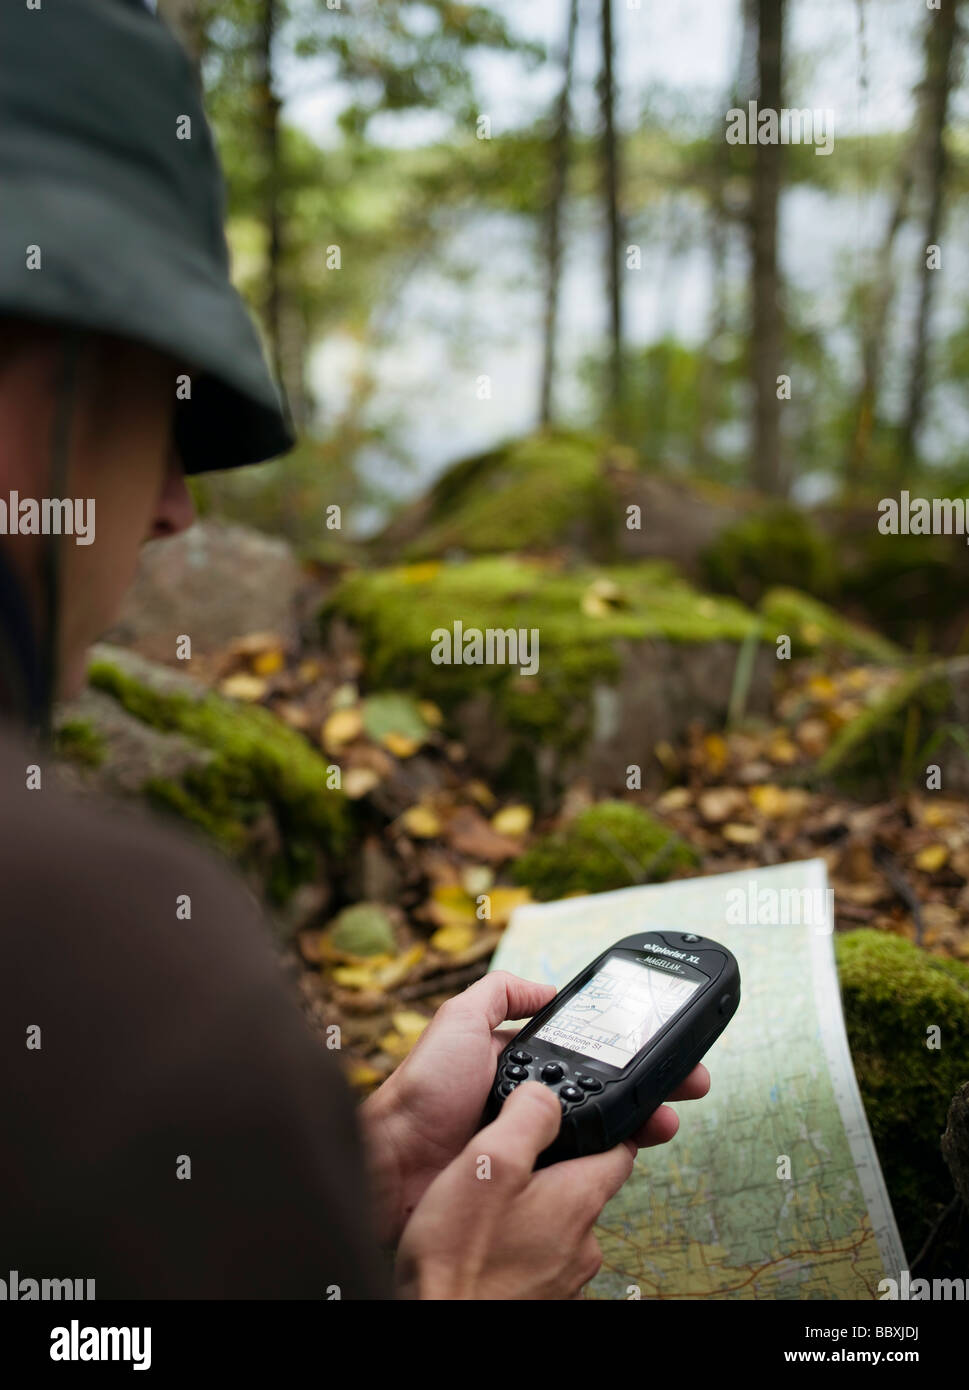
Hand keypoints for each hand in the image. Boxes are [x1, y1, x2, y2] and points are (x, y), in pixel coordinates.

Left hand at [360, 969, 709, 1245]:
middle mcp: (528, 1105)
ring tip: (665, 1118)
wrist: (398, 1166)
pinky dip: (610, 1160)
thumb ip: (499, 994)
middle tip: (683, 1087)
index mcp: (514, 1067)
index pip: (581, 1055)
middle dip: (647, 1087)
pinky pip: (583, 1169)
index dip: (621, 1051)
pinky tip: (631, 1148)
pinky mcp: (536, 1183)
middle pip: (603, 1092)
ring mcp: (535, 1144)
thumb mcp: (457, 1019)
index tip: (655, 1049)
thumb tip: (546, 988)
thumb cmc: (422, 1094)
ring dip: (640, 1121)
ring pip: (603, 1132)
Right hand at [395, 1081, 631, 1298]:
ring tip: (487, 1203)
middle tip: (509, 1160)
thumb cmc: (456, 1257)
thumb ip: (528, 1117)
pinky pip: (538, 1255)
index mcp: (578, 1199)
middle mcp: (582, 1243)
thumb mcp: (488, 1161)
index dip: (599, 1124)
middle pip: (583, 1184)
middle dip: (552, 1167)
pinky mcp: (540, 1297)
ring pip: (557, 1222)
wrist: (436, 1324)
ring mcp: (562, 1277)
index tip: (574, 1115)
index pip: (619, 1148)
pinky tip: (485, 1241)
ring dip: (531, 1207)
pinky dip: (518, 1243)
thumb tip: (545, 1094)